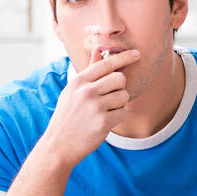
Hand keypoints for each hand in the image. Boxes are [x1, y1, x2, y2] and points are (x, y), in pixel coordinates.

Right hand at [44, 44, 140, 167]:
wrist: (59, 145)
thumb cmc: (67, 116)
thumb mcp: (72, 91)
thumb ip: (88, 71)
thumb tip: (98, 50)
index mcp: (79, 81)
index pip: (106, 64)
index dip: (124, 57)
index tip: (137, 53)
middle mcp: (87, 92)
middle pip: (120, 79)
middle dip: (120, 87)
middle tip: (110, 97)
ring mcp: (95, 107)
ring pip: (124, 96)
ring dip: (119, 104)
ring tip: (105, 111)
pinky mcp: (103, 122)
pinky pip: (124, 113)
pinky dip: (118, 117)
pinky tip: (105, 121)